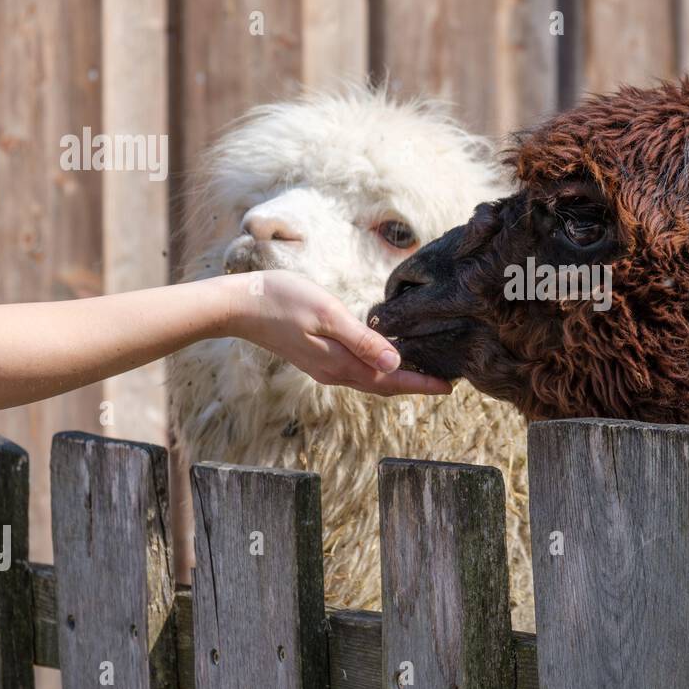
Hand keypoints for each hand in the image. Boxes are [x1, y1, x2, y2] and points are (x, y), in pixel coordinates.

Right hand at [221, 270, 451, 396]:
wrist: (239, 305)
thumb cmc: (284, 301)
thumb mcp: (329, 315)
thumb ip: (363, 341)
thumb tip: (396, 363)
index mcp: (341, 364)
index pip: (390, 380)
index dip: (421, 384)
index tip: (449, 387)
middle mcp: (334, 371)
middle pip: (383, 385)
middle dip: (414, 384)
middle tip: (444, 383)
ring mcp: (323, 366)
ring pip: (368, 379)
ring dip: (395, 378)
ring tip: (421, 372)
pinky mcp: (314, 356)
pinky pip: (354, 369)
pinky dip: (375, 368)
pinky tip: (382, 358)